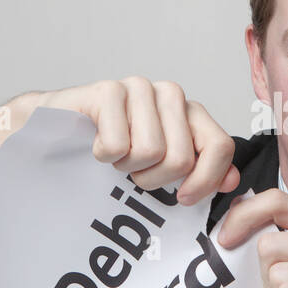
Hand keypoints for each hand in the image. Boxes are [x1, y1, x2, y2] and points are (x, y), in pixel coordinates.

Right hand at [0, 77, 240, 201]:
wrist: (55, 136)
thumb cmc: (112, 153)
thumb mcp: (160, 169)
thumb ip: (200, 173)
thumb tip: (232, 182)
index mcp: (190, 113)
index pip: (221, 146)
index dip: (205, 181)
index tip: (182, 200)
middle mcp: (170, 95)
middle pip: (183, 157)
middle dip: (156, 180)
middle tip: (135, 175)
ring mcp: (139, 88)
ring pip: (151, 152)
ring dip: (127, 169)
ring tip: (116, 160)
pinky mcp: (107, 90)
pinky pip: (118, 144)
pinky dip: (104, 157)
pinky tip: (96, 146)